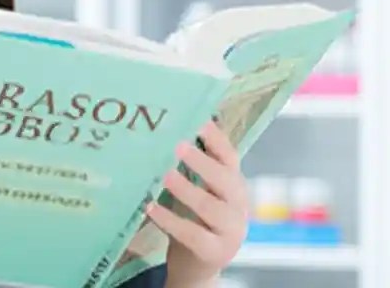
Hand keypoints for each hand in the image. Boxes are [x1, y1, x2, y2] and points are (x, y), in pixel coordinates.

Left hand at [147, 121, 247, 286]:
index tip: (199, 121)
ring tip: (165, 175)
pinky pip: (192, 234)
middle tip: (178, 145)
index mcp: (234, 185)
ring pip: (211, 207)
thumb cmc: (197, 221)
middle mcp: (238, 205)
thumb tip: (172, 131)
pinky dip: (171, 220)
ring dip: (187, 190)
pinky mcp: (214, 252)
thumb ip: (194, 168)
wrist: (199, 267)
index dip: (217, 139)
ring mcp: (230, 231)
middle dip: (202, 161)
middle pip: (225, 179)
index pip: (231, 157)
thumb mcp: (202, 192)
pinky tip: (151, 208)